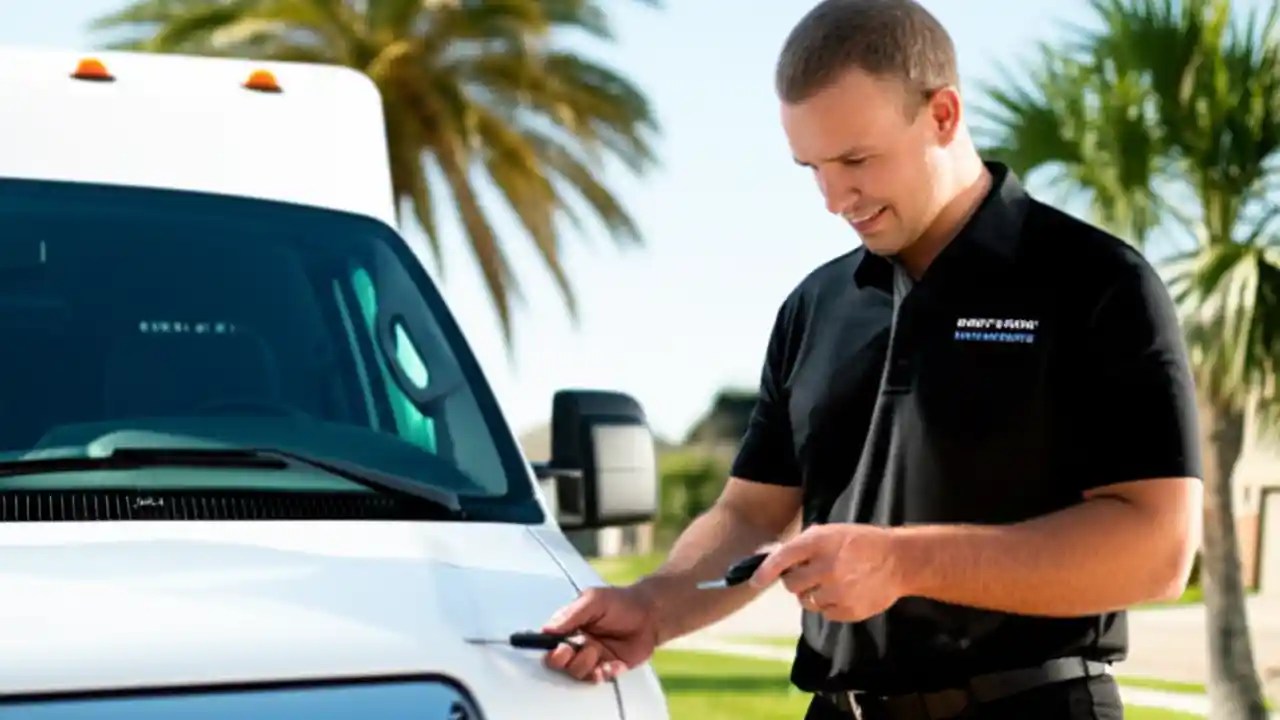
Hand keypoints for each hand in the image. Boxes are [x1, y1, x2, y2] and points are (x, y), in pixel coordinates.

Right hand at [540, 585, 660, 682]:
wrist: (650, 614)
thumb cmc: (619, 602)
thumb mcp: (594, 600)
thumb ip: (571, 614)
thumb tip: (547, 629)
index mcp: (569, 627)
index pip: (549, 643)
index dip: (550, 649)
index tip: (560, 647)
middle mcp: (577, 644)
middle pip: (559, 662)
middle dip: (567, 660)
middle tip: (582, 648)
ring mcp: (592, 657)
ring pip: (578, 672)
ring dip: (587, 664)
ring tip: (599, 651)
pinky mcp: (608, 668)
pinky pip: (599, 678)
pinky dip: (606, 672)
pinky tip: (615, 663)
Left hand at [748, 523, 908, 622]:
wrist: (899, 560)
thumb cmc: (861, 542)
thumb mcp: (832, 532)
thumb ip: (804, 545)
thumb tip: (774, 560)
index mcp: (820, 542)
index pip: (783, 558)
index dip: (765, 571)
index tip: (753, 581)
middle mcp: (827, 567)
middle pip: (791, 584)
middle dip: (795, 580)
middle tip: (810, 574)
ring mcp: (838, 591)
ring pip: (806, 601)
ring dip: (812, 594)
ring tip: (831, 582)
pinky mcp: (848, 610)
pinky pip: (824, 613)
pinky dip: (829, 605)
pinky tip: (844, 592)